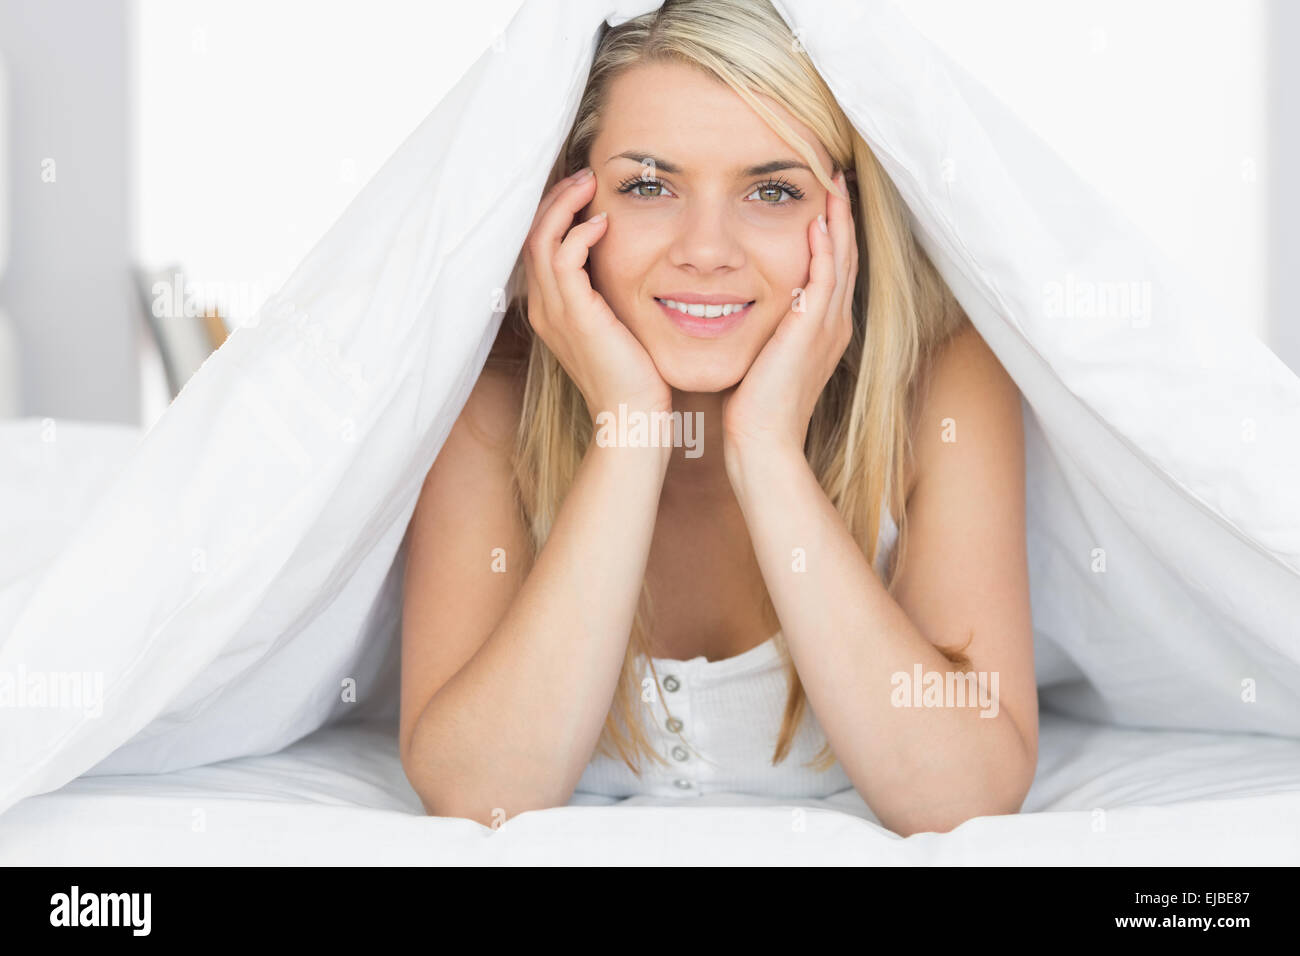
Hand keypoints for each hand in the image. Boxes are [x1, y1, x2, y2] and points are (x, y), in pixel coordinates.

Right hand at [522, 168, 671, 419]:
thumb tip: (636, 263)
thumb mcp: (620, 326)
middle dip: (555, 199)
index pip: (539, 247)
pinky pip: (562, 259)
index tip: (583, 191)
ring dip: (563, 205)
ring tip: (590, 183)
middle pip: (530, 235)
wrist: (632, 419)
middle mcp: (544, 308)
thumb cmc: (636, 377)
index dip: (555, 213)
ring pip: (539, 240)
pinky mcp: (574, 316)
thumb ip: (614, 294)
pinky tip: (604, 222)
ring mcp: (554, 312)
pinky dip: (579, 233)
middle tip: (585, 175)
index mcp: (551, 310)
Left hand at [722, 169, 857, 457]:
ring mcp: (827, 326)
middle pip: (847, 255)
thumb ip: (763, 330)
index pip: (835, 268)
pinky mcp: (811, 331)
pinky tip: (818, 219)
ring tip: (833, 181)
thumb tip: (739, 309)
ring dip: (839, 217)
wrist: (763, 442)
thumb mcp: (763, 359)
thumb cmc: (755, 409)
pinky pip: (825, 278)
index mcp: (823, 329)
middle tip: (837, 175)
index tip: (823, 198)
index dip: (833, 232)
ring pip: (842, 258)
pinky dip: (825, 247)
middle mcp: (833, 323)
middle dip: (842, 214)